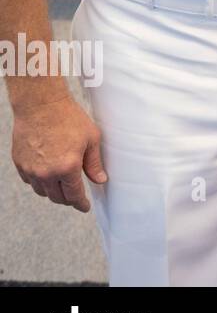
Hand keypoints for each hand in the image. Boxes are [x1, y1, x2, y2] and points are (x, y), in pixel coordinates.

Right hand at [11, 94, 106, 212]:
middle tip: (76, 196)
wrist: (41, 105)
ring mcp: (31, 169)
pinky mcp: (19, 163)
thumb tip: (100, 180)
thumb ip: (94, 163)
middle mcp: (46, 173)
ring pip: (42, 191)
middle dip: (68, 199)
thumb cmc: (69, 119)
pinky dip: (40, 182)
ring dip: (53, 192)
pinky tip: (47, 174)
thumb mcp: (91, 139)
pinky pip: (30, 181)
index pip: (74, 195)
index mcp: (67, 168)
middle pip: (57, 197)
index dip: (81, 204)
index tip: (85, 207)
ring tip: (62, 185)